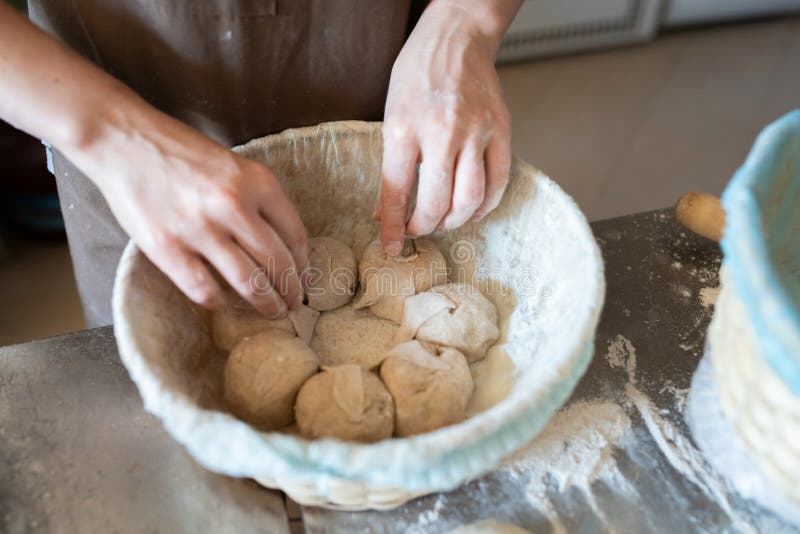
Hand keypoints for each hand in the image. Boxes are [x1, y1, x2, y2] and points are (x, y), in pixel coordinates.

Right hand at [70, 101, 307, 317]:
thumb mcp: (233, 164)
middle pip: (278, 263)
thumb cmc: (179, 151)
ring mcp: (200, 228)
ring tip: (273, 312)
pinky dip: (220, 303)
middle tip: (294, 304)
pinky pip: (205, 290)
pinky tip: (225, 303)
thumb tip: (281, 244)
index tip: (304, 278)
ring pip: (249, 282)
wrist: (122, 139)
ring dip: (266, 304)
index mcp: (256, 181)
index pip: (295, 234)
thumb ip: (257, 198)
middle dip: (291, 291)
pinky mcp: (167, 248)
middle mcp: (234, 205)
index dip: (304, 264)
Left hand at [377, 1, 514, 254]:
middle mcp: (441, 133)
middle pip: (436, 202)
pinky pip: (499, 182)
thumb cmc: (418, 73)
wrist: (457, 37)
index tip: (391, 246)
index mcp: (404, 128)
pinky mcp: (501, 131)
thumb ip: (393, 163)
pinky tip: (473, 211)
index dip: (392, 226)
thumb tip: (384, 209)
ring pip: (470, 199)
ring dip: (455, 221)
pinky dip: (486, 206)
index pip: (395, 191)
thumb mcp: (392, 115)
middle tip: (418, 230)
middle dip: (425, 227)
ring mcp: (476, 132)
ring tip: (444, 221)